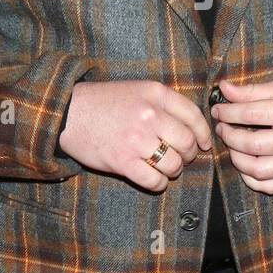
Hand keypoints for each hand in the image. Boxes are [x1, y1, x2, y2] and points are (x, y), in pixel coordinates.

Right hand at [59, 79, 212, 190]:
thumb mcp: (137, 89)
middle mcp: (149, 115)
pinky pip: (154, 180)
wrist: (68, 112)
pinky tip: (153, 178)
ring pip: (174, 164)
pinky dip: (158, 183)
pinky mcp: (123, 161)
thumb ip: (163, 103)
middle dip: (189, 154)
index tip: (204, 143)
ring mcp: (136, 139)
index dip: (203, 133)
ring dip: (174, 170)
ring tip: (166, 167)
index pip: (193, 116)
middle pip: (187, 143)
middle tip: (182, 157)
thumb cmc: (104, 102)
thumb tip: (193, 127)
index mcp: (155, 93)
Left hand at [210, 75, 272, 193]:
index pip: (250, 115)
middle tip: (221, 127)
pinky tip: (246, 165)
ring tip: (232, 145)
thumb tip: (224, 88)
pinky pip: (271, 186)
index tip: (218, 109)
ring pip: (257, 170)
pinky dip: (253, 180)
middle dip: (228, 136)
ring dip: (237, 159)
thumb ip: (253, 90)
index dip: (227, 112)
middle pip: (251, 145)